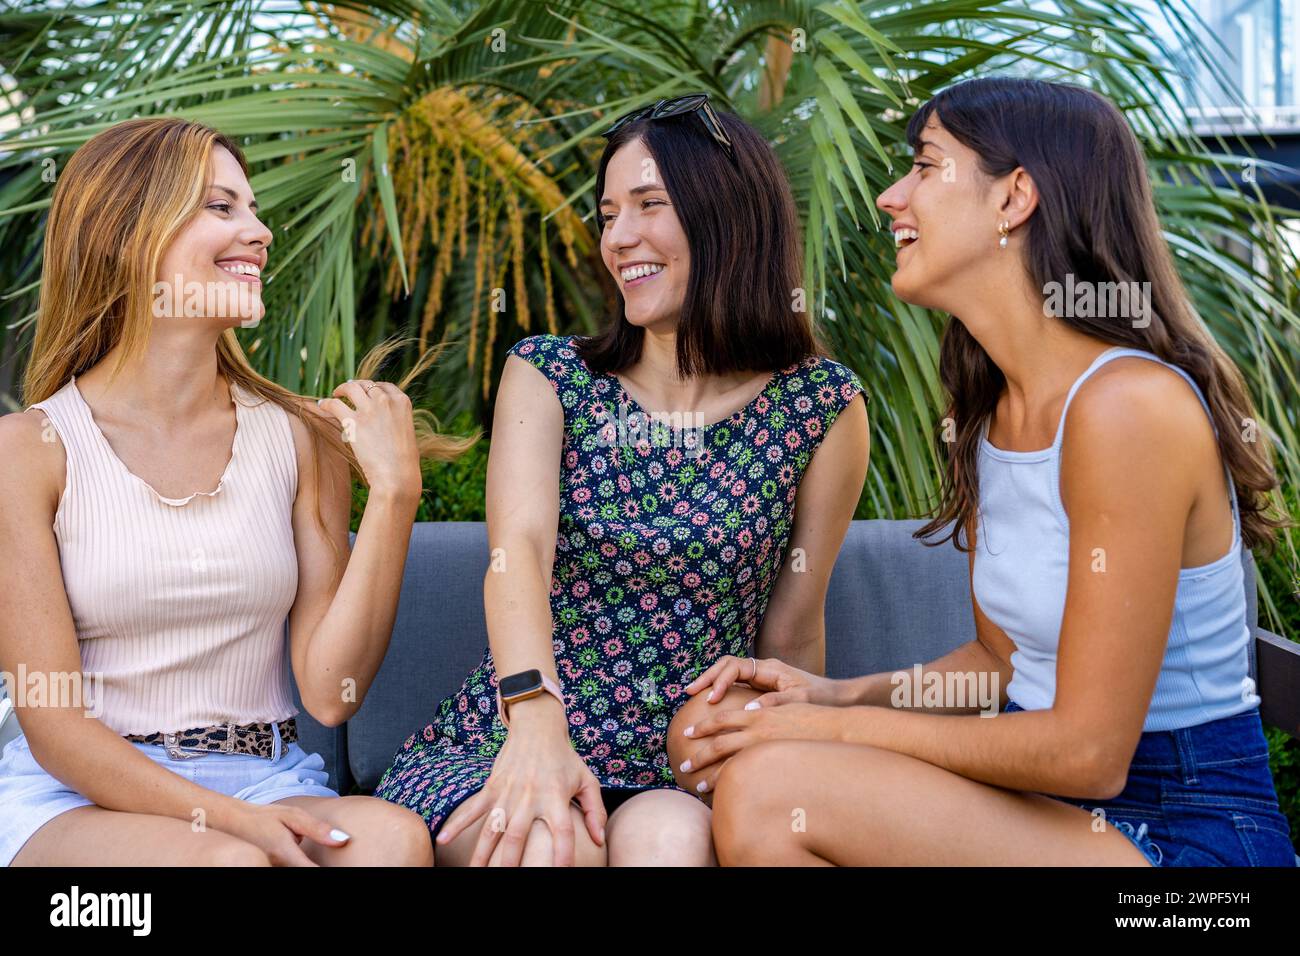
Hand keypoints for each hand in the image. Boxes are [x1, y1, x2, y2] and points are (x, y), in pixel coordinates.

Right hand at [215, 802, 350, 865]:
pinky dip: (298, 864)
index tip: (344, 865)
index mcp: (286, 855)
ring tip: (303, 846)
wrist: (233, 822)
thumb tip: (343, 840)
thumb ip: (317, 829)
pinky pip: (290, 870)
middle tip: (311, 843)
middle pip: (306, 872)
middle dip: (317, 866)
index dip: (327, 870)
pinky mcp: (269, 869)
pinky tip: (301, 855)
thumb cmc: (266, 817)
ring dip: (307, 864)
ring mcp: (270, 870)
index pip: (313, 871)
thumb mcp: (293, 816)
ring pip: (298, 871)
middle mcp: (277, 868)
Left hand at [317, 380, 421, 500]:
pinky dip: (327, 403)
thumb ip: (394, 419)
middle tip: (348, 391)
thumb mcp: (405, 432)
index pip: (385, 386)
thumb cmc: (403, 461)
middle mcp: (386, 401)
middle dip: (356, 386)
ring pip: (351, 388)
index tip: (366, 390)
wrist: (397, 474)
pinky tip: (323, 405)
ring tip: (335, 394)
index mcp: (402, 402)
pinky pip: (335, 404)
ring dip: (341, 389)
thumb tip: (381, 420)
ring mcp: (369, 409)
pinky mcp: (354, 421)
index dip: (373, 387)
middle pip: (367, 384)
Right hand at [434, 722, 604, 866]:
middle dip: (510, 864)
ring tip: (475, 874)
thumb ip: (595, 810)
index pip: (563, 832)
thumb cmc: (565, 758)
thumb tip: (600, 840)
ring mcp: (508, 793)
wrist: (537, 726)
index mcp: (556, 797)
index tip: (562, 872)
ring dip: (482, 855)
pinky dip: (458, 824)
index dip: (563, 854)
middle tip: (505, 882)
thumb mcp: (587, 780)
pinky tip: (443, 840)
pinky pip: (473, 809)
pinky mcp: (492, 787)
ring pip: (492, 830)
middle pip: (518, 837)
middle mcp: (530, 797)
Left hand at [679, 702, 839, 791]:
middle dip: (699, 754)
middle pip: (720, 743)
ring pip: (731, 763)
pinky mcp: (777, 762)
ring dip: (712, 775)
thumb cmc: (815, 715)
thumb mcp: (786, 704)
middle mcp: (759, 728)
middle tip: (683, 764)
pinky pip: (750, 776)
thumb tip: (751, 708)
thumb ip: (767, 708)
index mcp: (758, 712)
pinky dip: (735, 784)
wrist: (839, 728)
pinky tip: (726, 794)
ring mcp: (767, 747)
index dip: (704, 726)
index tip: (689, 733)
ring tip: (698, 785)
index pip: (724, 718)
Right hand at [684, 654, 851, 708]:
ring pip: (729, 673)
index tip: (711, 699)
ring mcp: (762, 677)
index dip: (720, 680)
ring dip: (711, 682)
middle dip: (707, 676)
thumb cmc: (823, 698)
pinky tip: (711, 704)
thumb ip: (777, 702)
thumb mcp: (802, 700)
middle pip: (727, 665)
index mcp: (771, 668)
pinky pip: (736, 684)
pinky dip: (722, 690)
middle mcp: (764, 669)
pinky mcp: (763, 687)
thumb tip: (749, 709)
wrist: (839, 698)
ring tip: (693, 694)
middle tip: (689, 691)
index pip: (736, 667)